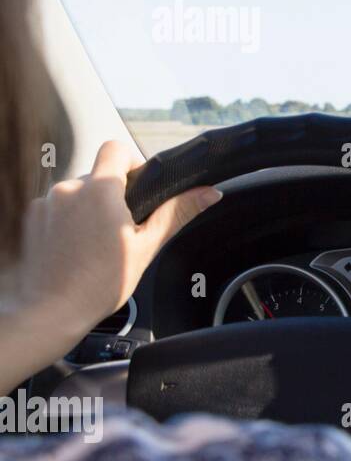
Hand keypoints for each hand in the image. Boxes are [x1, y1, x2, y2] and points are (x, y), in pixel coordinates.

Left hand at [1, 140, 221, 350]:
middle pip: (97, 175)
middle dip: (110, 196)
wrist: (50, 312)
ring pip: (76, 193)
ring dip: (87, 209)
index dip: (131, 163)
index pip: (116, 149)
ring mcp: (45, 203)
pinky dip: (66, 222)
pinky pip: (55, 208)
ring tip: (93, 244)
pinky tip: (73, 248)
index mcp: (100, 191)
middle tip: (119, 231)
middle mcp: (68, 189)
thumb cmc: (99, 284)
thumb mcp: (147, 247)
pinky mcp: (30, 218)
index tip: (137, 189)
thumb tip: (209, 193)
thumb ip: (177, 213)